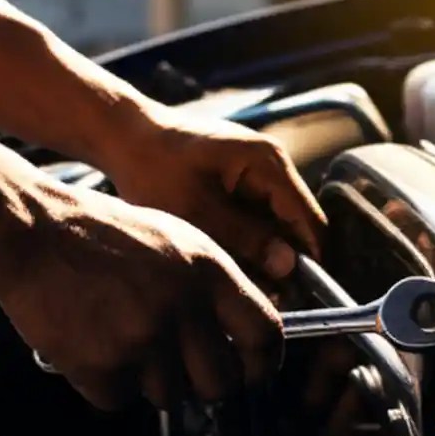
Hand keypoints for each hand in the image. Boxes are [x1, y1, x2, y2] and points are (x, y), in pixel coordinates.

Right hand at [0, 183, 281, 410]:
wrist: (32, 231)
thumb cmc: (102, 234)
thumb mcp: (177, 241)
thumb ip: (214, 288)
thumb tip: (242, 337)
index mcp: (209, 273)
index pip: (265, 335)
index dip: (263, 364)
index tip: (253, 372)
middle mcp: (182, 309)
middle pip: (221, 384)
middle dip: (205, 384)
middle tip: (183, 370)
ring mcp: (141, 340)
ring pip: (169, 397)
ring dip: (150, 380)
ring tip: (122, 338)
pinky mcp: (100, 366)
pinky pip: (120, 400)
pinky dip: (107, 383)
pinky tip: (92, 344)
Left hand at [97, 102, 325, 280]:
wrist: (125, 137)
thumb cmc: (155, 167)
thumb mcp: (197, 209)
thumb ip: (245, 238)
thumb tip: (288, 267)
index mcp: (269, 164)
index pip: (309, 221)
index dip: (310, 261)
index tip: (300, 298)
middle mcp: (273, 166)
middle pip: (296, 226)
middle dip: (283, 263)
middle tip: (264, 298)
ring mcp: (259, 175)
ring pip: (276, 227)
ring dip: (263, 255)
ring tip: (241, 282)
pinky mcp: (242, 184)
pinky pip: (257, 221)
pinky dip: (248, 244)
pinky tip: (228, 263)